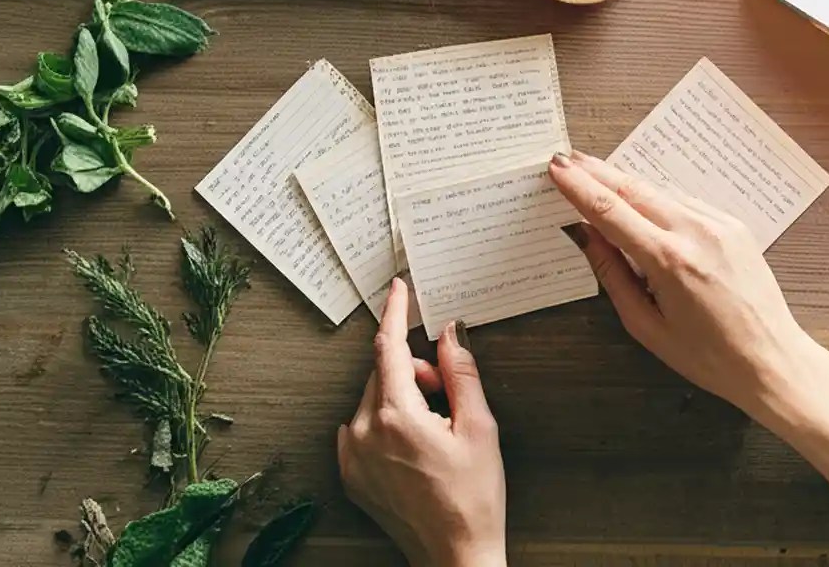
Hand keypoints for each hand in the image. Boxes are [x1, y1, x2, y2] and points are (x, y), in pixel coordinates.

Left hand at [337, 279, 506, 566]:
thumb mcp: (479, 427)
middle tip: (447, 396)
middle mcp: (363, 432)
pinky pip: (363, 426)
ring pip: (373, 399)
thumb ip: (461, 372)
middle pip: (384, 372)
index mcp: (395, 416)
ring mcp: (351, 455)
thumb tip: (449, 333)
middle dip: (416, 370)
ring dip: (402, 398)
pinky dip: (387, 423)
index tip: (398, 288)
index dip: (395, 312)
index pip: (389, 347)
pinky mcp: (349, 473)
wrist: (455, 554)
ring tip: (435, 430)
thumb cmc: (473, 497)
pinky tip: (416, 448)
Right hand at [549, 151, 825, 417]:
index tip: (557, 169)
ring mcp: (719, 224)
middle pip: (634, 189)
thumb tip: (585, 236)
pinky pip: (685, 200)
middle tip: (567, 158)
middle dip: (597, 171)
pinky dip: (657, 195)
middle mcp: (695, 232)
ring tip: (595, 171)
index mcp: (669, 261)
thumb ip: (612, 275)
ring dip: (626, 180)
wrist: (771, 359)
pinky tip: (640, 195)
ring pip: (660, 190)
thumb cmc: (708, 356)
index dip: (579, 187)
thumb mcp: (646, 326)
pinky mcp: (734, 225)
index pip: (611, 211)